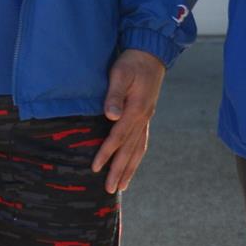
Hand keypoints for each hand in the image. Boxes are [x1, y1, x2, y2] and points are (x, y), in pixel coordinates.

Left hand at [93, 48, 165, 193]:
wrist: (149, 55)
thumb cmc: (131, 63)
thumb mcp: (120, 74)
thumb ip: (114, 95)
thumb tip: (110, 116)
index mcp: (136, 110)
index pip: (118, 137)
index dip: (106, 153)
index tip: (96, 168)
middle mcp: (143, 119)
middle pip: (130, 150)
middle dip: (119, 170)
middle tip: (110, 190)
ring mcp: (146, 119)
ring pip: (138, 150)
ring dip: (129, 169)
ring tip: (121, 186)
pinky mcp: (145, 117)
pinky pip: (142, 142)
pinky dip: (136, 157)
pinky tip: (131, 165)